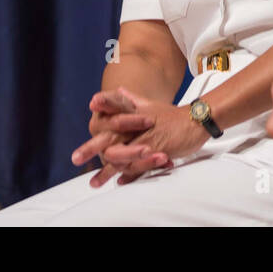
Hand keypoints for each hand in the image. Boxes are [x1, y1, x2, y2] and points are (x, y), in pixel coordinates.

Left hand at [73, 88, 205, 185]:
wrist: (197, 121)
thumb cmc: (172, 115)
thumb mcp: (150, 105)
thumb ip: (131, 100)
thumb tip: (117, 89)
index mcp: (136, 113)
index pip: (116, 109)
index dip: (104, 105)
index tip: (91, 103)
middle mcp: (139, 125)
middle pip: (111, 137)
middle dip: (91, 147)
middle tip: (75, 158)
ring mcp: (148, 138)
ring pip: (122, 155)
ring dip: (106, 170)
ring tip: (94, 182)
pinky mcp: (158, 151)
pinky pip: (140, 166)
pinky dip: (129, 175)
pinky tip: (120, 182)